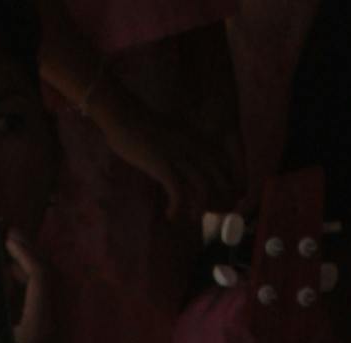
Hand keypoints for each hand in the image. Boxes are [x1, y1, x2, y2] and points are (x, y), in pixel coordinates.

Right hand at [7, 228, 61, 342]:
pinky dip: (28, 296)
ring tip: (3, 269)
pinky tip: (7, 298)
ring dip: (28, 276)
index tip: (5, 236)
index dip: (23, 250)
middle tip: (4, 246)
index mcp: (42, 326)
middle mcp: (55, 330)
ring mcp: (55, 341)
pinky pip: (45, 310)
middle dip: (28, 258)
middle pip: (50, 279)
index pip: (40, 274)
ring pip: (50, 293)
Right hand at [78, 69, 235, 220]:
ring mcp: (179, 155)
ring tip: (194, 219)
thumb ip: (181, 147)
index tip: (221, 196)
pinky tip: (170, 216)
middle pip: (219, 175)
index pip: (223, 161)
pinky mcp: (163, 165)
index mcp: (197, 138)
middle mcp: (194, 146)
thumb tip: (184, 167)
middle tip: (213, 214)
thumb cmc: (141, 126)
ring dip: (201, 207)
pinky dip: (176, 207)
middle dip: (220, 197)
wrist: (124, 116)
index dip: (226, 181)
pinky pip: (177, 192)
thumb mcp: (171, 134)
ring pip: (203, 186)